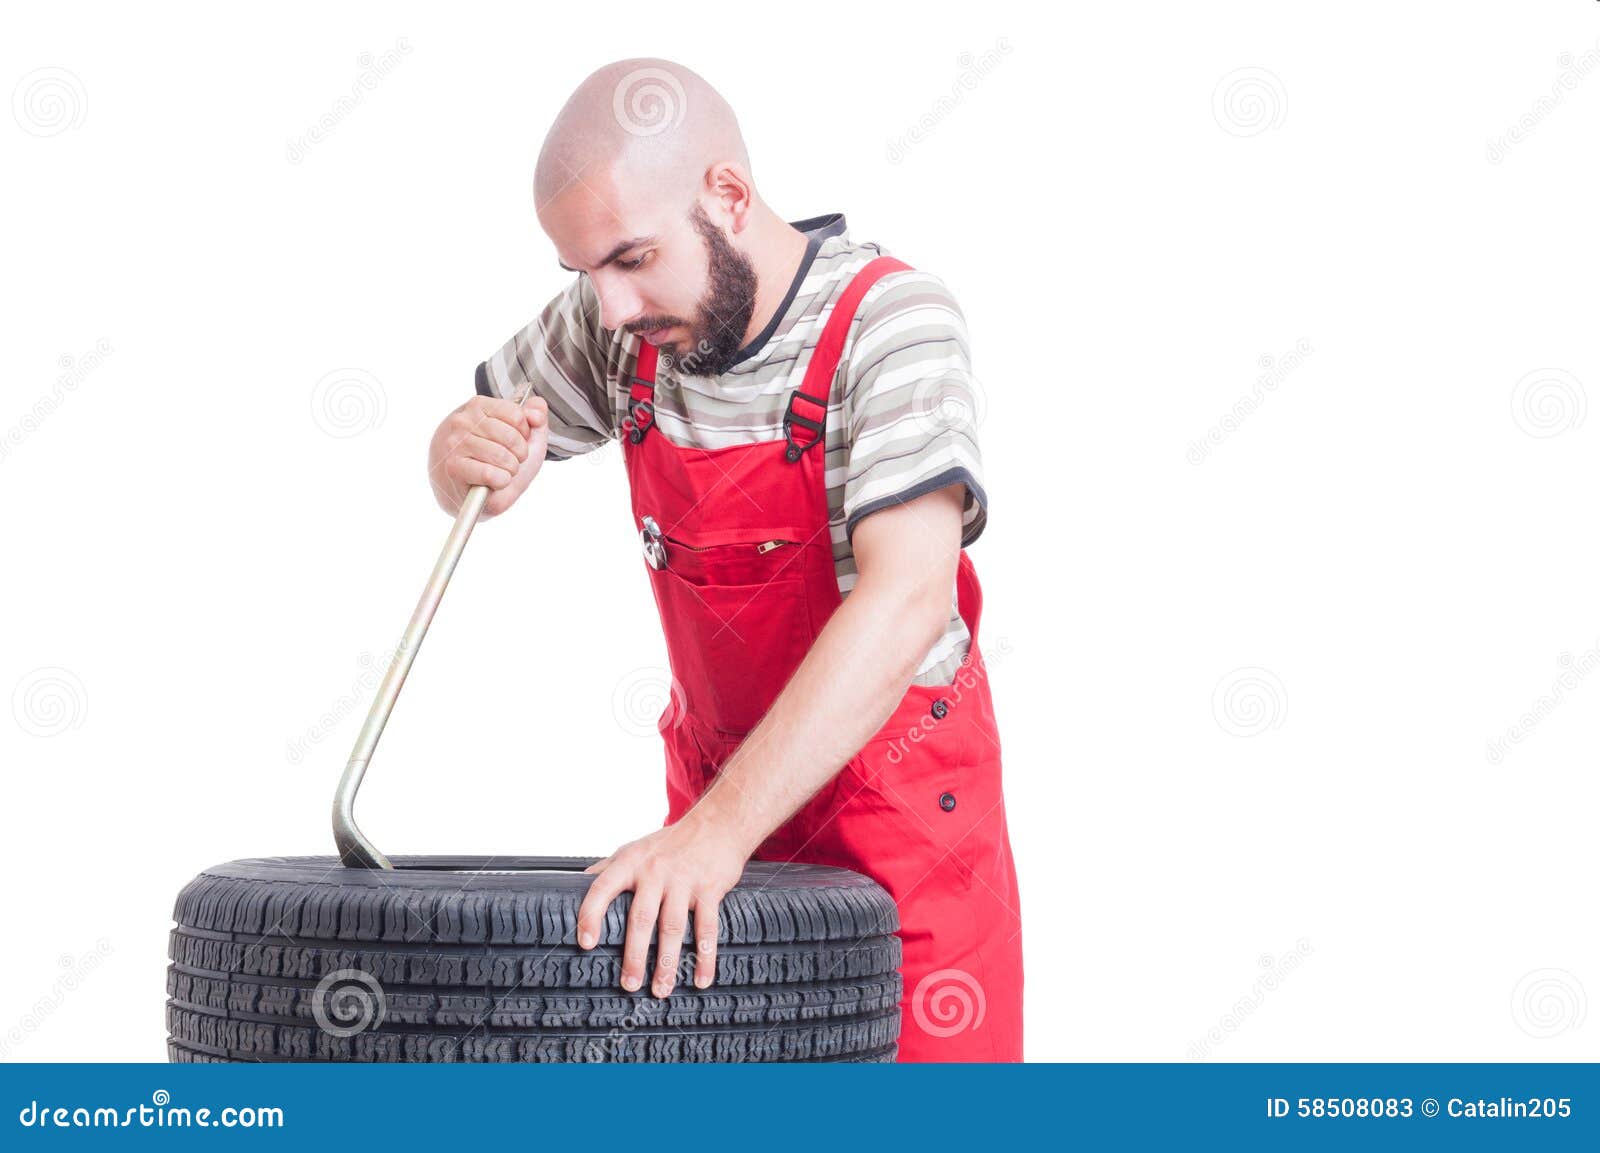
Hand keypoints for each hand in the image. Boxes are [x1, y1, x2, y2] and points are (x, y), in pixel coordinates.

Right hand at [427, 395, 548, 517]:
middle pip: (511, 437)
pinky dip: (500, 482)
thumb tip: (535, 413)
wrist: (471, 492)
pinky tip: (492, 481)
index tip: (515, 442)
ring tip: (501, 470)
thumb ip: (537, 417)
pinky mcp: (453, 467)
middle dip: (519, 454)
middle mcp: (463, 421)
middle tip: (510, 460)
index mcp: (478, 406)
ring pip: (502, 456)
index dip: (524, 434)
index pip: (516, 415)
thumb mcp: (524, 435)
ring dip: (510, 470)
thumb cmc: (496, 460)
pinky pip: (490, 474)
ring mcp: (455, 443)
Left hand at [576, 815, 749, 997]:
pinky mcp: (710, 890)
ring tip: (661, 990)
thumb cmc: (670, 842)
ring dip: (667, 964)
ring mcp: (683, 882)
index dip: (591, 915)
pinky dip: (705, 957)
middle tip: (629, 985)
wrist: (717, 824)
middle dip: (634, 956)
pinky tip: (700, 979)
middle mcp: (655, 872)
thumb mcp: (634, 849)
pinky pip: (707, 928)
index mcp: (631, 864)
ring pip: (673, 928)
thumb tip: (575, 887)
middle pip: (641, 918)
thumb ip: (607, 869)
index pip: (602, 888)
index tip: (586, 944)